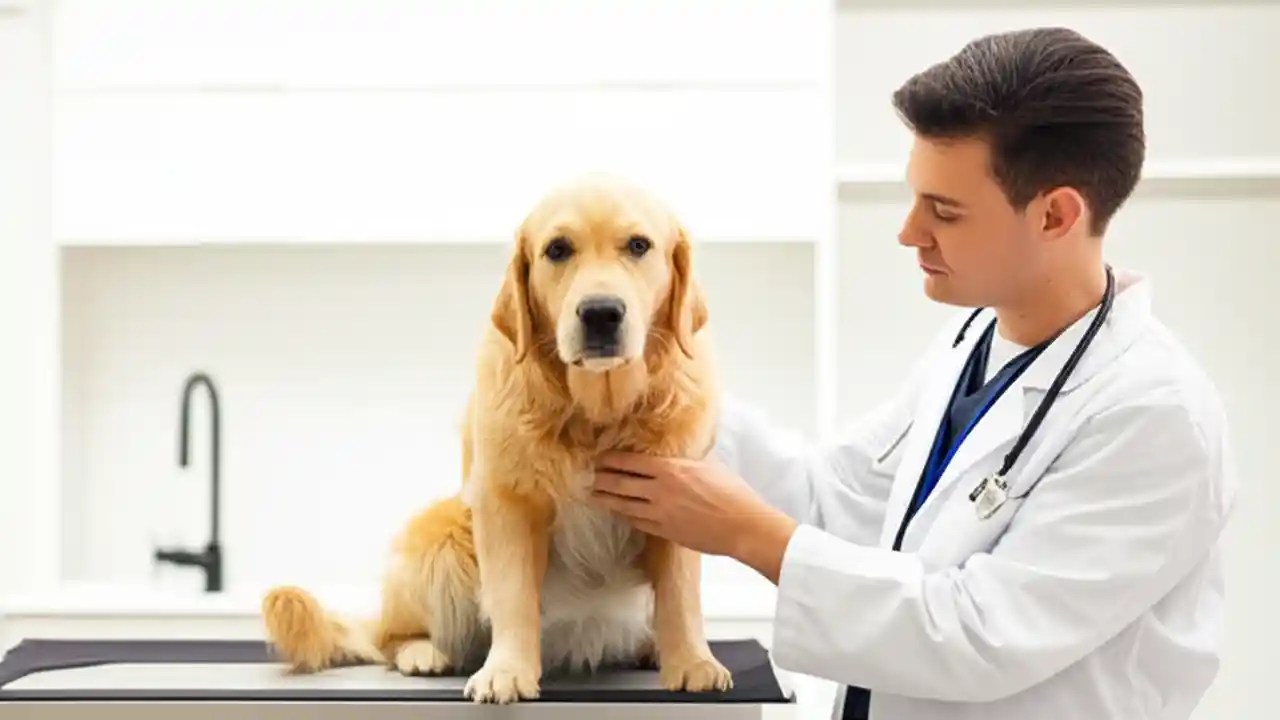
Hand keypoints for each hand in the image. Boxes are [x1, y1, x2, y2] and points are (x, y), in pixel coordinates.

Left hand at [591, 451, 797, 583]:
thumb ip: (686, 461)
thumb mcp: (709, 465)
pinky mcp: (664, 532)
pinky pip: (636, 522)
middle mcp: (659, 491)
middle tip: (589, 477)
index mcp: (671, 469)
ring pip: (623, 505)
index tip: (600, 458)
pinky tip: (618, 513)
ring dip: (606, 499)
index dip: (612, 459)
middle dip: (601, 480)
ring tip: (594, 496)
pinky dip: (624, 515)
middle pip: (619, 484)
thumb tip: (677, 455)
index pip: (631, 462)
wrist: (742, 527)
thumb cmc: (733, 493)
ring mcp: (659, 514)